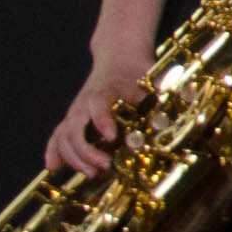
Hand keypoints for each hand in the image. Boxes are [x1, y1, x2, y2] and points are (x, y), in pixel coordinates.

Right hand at [44, 54, 150, 176]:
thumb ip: (160, 96)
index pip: (98, 105)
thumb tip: (178, 108)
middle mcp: (84, 103)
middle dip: (87, 151)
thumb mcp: (150, 80)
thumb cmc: (136, 72)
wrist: (119, 58)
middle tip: (105, 165)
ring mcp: (76, 112)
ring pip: (64, 136)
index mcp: (105, 90)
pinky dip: (53, 152)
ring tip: (93, 173)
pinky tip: (53, 168)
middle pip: (75, 128)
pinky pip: (57, 136)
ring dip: (75, 157)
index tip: (111, 137)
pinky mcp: (72, 119)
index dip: (102, 121)